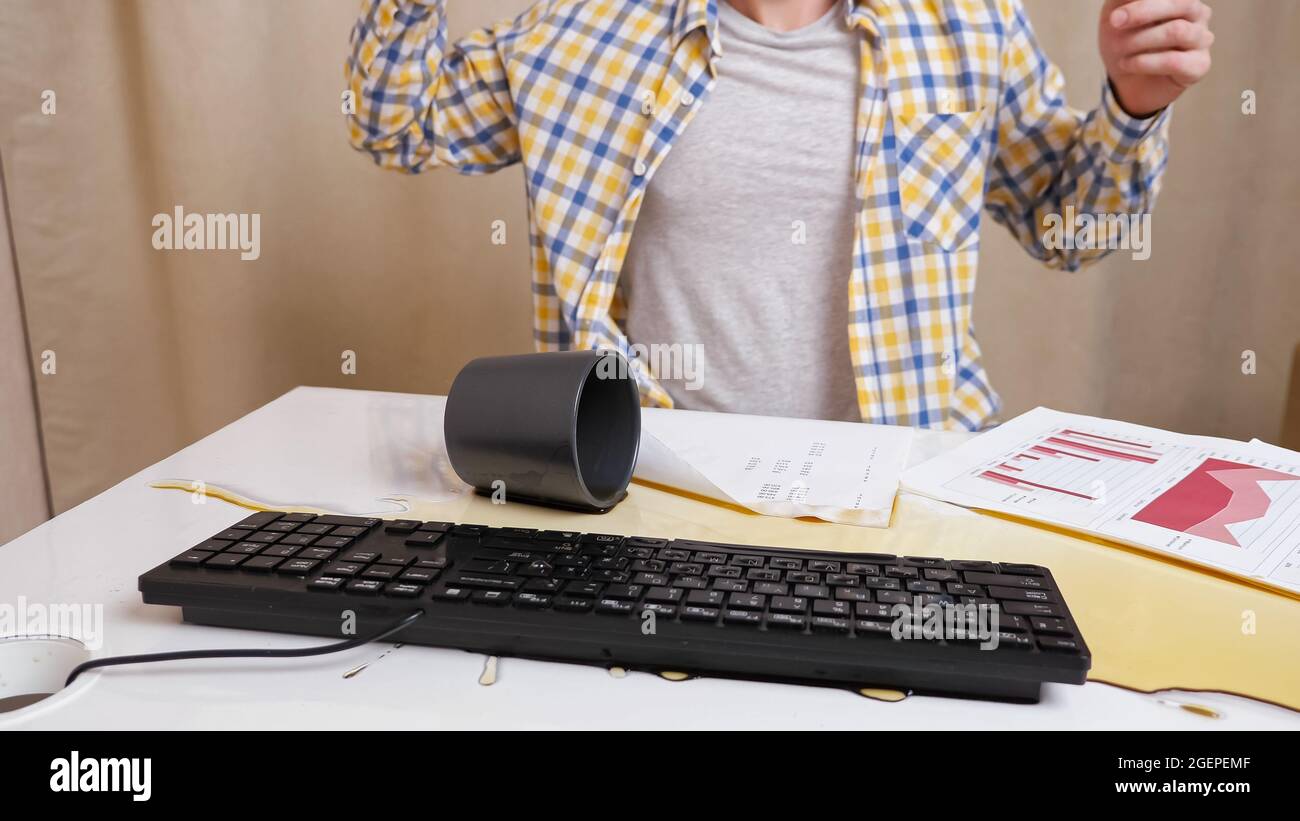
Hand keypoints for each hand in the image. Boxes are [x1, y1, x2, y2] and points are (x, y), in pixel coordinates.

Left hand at [1099, 0, 1213, 116]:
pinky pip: (1174, 60)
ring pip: (1177, 31)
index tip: (1117, 12)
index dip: (1144, 2)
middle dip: (1142, 11)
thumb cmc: (1123, 41)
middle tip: (1115, 21)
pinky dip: (1144, 62)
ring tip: (1118, 49)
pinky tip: (1127, 64)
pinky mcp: (1199, 65)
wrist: (1126, 82)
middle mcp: (1198, 13)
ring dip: (1139, 40)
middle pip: (1181, 2)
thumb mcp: (1114, 13)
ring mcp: (1202, 38)